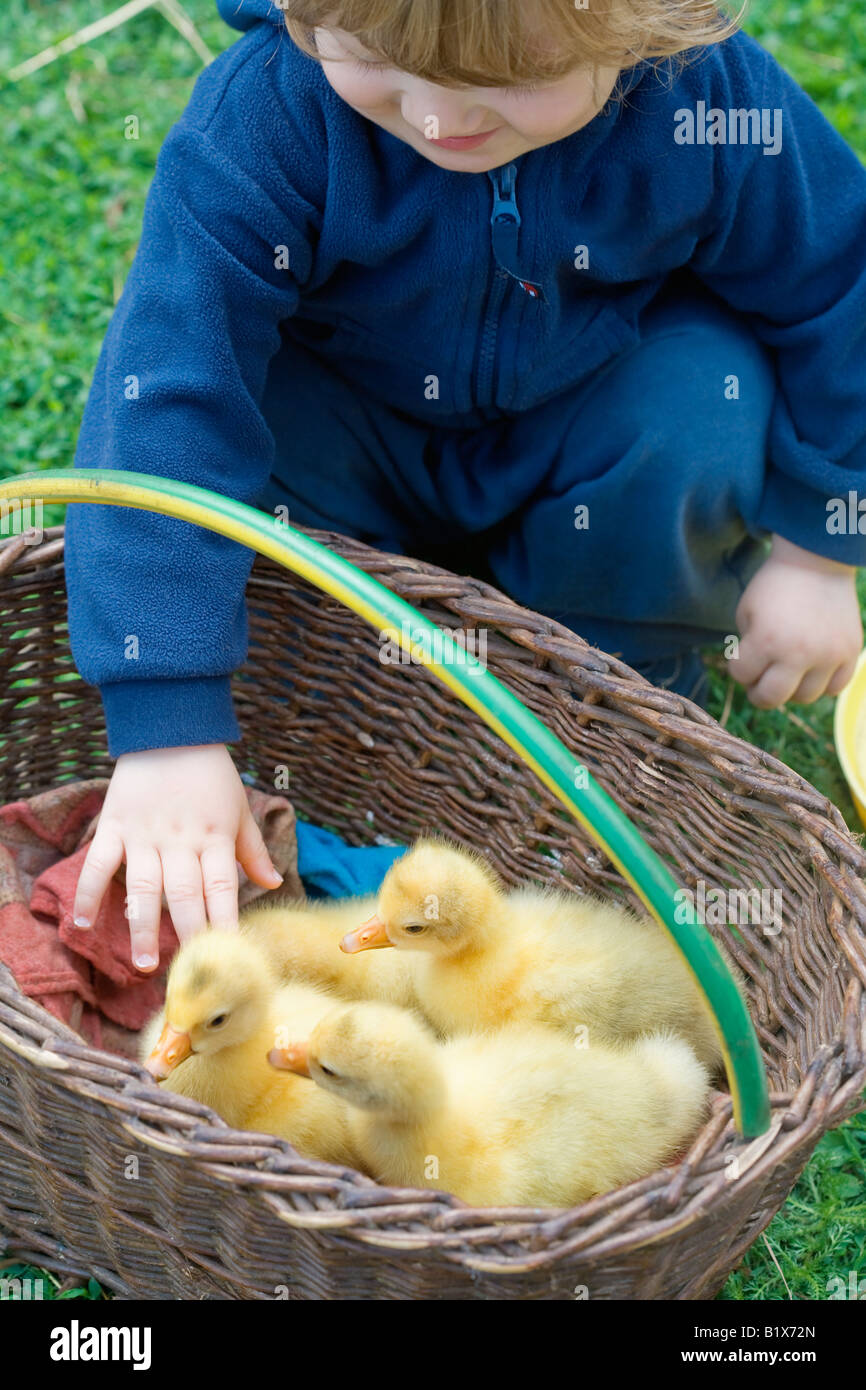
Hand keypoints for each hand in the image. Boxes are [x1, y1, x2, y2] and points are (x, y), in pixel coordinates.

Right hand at [72, 744, 282, 970]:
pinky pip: (99, 862)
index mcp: (214, 837)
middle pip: (185, 894)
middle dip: (189, 933)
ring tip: (144, 962)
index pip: (222, 887)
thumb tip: (274, 884)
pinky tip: (85, 922)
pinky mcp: (115, 824)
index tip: (229, 953)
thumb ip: (252, 850)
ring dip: (143, 926)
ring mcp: (145, 834)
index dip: (226, 921)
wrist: (170, 727)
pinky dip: (90, 891)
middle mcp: (180, 840)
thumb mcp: (239, 807)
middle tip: (190, 971)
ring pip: (144, 887)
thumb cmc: (210, 772)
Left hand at [732, 535, 861, 707]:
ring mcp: (828, 655)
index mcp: (767, 641)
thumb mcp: (746, 613)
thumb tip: (754, 680)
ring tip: (788, 669)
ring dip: (791, 688)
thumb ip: (745, 649)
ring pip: (804, 697)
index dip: (737, 666)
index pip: (741, 676)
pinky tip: (812, 668)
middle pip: (771, 698)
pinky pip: (835, 688)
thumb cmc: (774, 587)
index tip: (743, 654)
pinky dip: (821, 684)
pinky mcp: (850, 652)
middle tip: (759, 679)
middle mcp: (799, 653)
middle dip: (758, 692)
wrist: (816, 562)